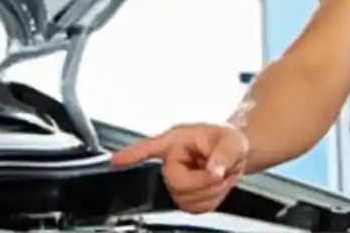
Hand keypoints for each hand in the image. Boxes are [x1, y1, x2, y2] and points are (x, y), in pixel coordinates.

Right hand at [110, 123, 249, 212]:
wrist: (234, 155)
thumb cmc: (227, 141)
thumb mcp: (232, 141)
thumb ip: (225, 154)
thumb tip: (215, 170)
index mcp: (177, 141)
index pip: (150, 147)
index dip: (131, 155)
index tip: (115, 161)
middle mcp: (171, 161)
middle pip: (175, 183)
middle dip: (203, 182)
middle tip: (219, 172)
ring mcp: (176, 180)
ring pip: (185, 200)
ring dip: (209, 192)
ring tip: (217, 175)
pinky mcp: (183, 196)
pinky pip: (195, 209)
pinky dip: (210, 201)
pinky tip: (213, 187)